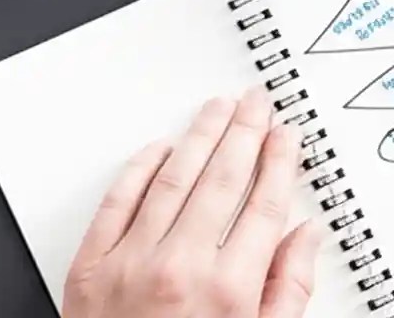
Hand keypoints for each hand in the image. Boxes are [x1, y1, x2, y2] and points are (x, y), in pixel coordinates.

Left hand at [63, 86, 323, 317]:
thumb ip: (288, 291)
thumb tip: (304, 239)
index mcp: (229, 291)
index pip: (264, 203)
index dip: (279, 161)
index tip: (286, 137)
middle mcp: (180, 269)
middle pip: (222, 178)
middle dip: (243, 131)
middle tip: (255, 103)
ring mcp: (130, 265)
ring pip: (171, 179)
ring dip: (198, 136)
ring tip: (215, 109)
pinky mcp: (88, 270)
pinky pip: (117, 202)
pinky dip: (139, 169)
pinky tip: (160, 148)